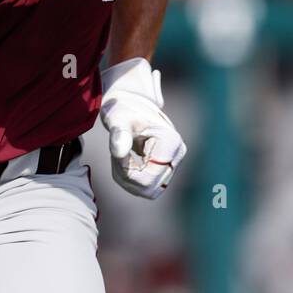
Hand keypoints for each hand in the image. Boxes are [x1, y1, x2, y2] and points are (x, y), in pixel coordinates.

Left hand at [99, 57, 186, 199]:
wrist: (129, 102)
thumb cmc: (122, 108)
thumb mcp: (117, 118)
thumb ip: (118, 134)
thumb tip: (119, 152)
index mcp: (170, 142)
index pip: (148, 180)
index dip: (126, 173)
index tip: (115, 153)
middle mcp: (177, 154)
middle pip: (150, 189)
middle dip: (127, 178)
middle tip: (115, 155)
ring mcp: (174, 162)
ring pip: (149, 191)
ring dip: (128, 180)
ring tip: (119, 156)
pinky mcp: (166, 167)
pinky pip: (148, 186)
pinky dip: (131, 178)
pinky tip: (125, 160)